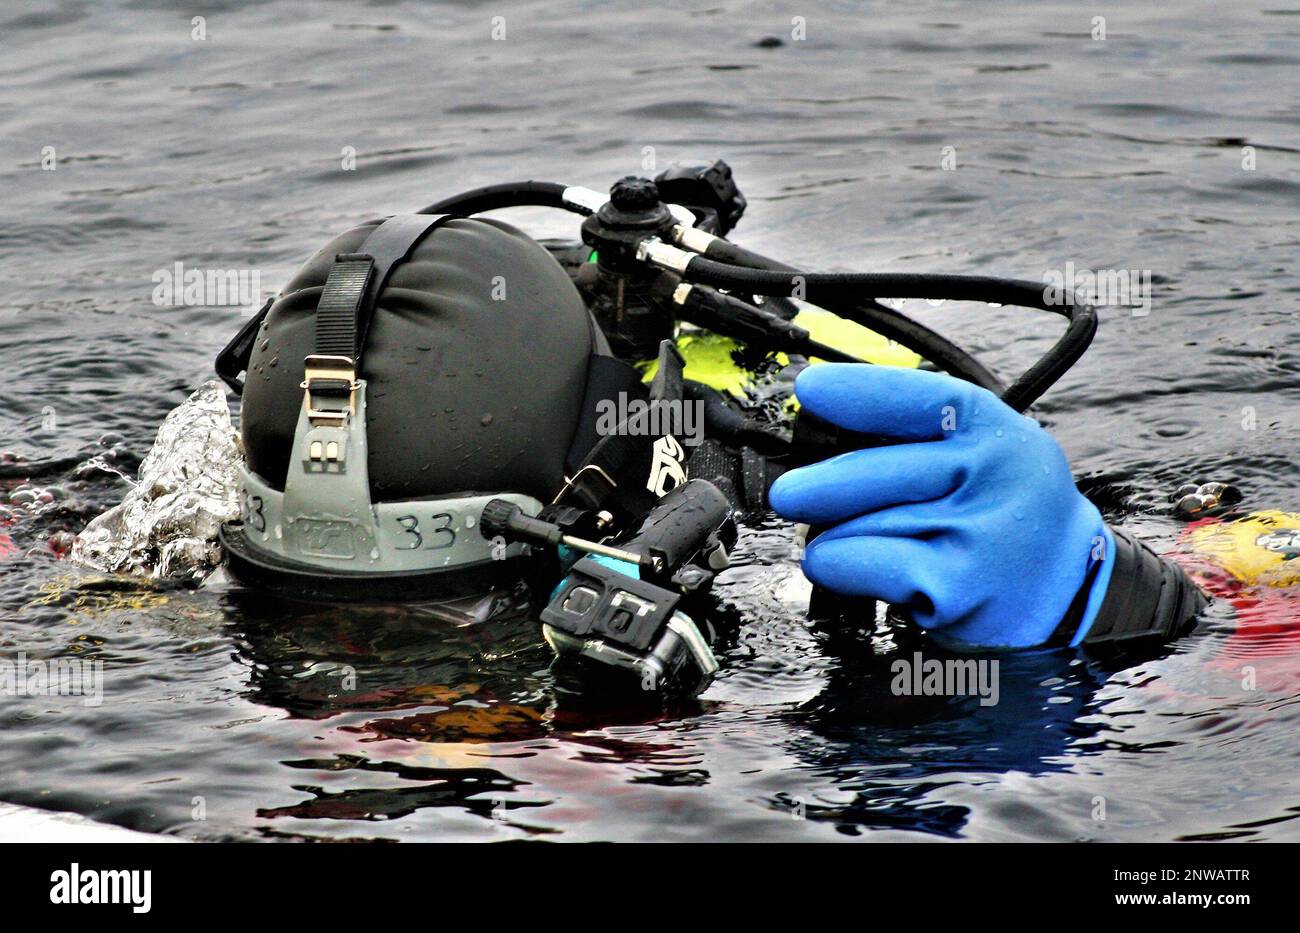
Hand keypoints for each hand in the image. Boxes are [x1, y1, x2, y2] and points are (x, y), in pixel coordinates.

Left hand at [769, 364, 1112, 648]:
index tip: (810, 390)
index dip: (860, 392)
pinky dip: (838, 565)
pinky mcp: (955, 586)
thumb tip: (830, 425)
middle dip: (821, 485)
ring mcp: (975, 532)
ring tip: (828, 540)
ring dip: (830, 534)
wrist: (1071, 592)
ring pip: (863, 522)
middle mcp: (992, 477)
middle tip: (789, 494)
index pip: (922, 400)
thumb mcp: (989, 456)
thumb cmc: (1006, 516)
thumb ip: (929, 439)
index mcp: (998, 432)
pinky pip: (865, 563)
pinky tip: (835, 564)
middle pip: (877, 470)